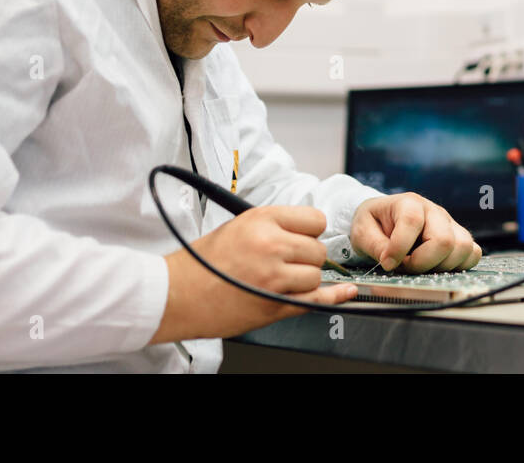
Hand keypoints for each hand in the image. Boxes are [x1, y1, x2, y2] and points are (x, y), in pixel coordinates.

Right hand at [150, 205, 357, 343]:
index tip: (302, 238)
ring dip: (306, 279)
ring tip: (280, 281)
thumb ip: (272, 226)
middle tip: (287, 263)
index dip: (310, 231)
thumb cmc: (202, 262)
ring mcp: (274, 277)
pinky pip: (317, 300)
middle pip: (319, 249)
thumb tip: (304, 230)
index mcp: (262, 220)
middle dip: (308, 257)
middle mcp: (271, 245)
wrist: (177, 294)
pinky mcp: (275, 304)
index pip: (314, 220)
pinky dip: (334, 297)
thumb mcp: (237, 226)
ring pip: (317, 275)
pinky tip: (346, 292)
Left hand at [350, 193, 481, 273]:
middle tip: (405, 266)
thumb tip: (390, 262)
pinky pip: (472, 253)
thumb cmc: (373, 224)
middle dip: (422, 263)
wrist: (382, 218)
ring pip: (463, 247)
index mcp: (409, 203)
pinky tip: (437, 267)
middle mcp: (434, 211)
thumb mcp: (362, 232)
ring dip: (441, 266)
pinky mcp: (458, 237)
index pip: (413, 223)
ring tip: (420, 266)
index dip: (399, 249)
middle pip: (444, 240)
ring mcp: (449, 224)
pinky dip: (458, 266)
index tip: (387, 263)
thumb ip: (375, 246)